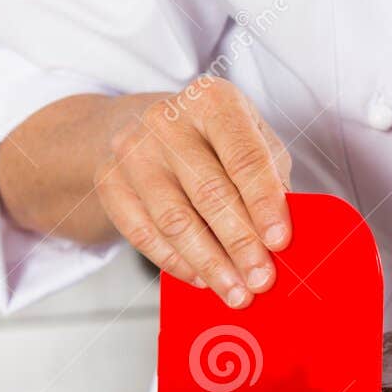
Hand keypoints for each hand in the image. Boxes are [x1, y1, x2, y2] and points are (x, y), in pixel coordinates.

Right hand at [97, 78, 291, 306]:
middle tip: (261, 280)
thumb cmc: (210, 138)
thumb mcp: (250, 139)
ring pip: (175, 220)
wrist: (138, 127)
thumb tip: (282, 235)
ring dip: (210, 263)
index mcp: (213, 100)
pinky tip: (200, 278)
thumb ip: (270, 178)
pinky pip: (144, 234)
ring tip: (235, 292)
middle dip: (240, 243)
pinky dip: (175, 263)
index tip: (280, 242)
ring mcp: (133, 150)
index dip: (264, 203)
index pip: (245, 157)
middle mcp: (167, 120)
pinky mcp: (109, 181)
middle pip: (209, 192)